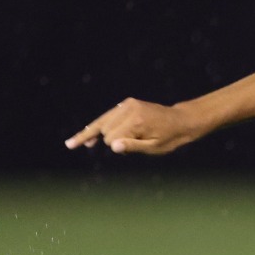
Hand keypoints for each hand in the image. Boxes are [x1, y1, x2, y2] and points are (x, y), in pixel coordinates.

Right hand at [66, 98, 199, 154]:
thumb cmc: (170, 138)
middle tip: (110, 147)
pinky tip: (89, 135)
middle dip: (106, 140)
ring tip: (73, 143)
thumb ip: (132, 147)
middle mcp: (130, 109)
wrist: (182, 121)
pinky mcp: (128, 103)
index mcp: (136, 121)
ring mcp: (128, 104)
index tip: (115, 151)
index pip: (111, 138)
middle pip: (104, 128)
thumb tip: (112, 146)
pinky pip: (109, 115)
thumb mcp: (154, 148)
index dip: (114, 147)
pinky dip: (100, 125)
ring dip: (94, 132)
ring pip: (103, 121)